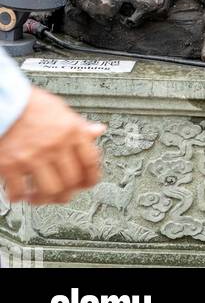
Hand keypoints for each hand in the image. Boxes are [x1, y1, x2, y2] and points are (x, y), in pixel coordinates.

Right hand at [0, 87, 104, 203]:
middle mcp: (55, 145)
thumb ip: (79, 126)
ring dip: (46, 199)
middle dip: (68, 192)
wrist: (2, 103)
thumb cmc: (29, 105)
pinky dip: (19, 197)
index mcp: (71, 131)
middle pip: (71, 181)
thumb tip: (97, 131)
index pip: (91, 162)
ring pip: (50, 191)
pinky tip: (20, 192)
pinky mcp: (11, 166)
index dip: (91, 178)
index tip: (87, 184)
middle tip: (62, 193)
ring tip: (40, 196)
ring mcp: (33, 157)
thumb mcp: (60, 109)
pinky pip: (19, 192)